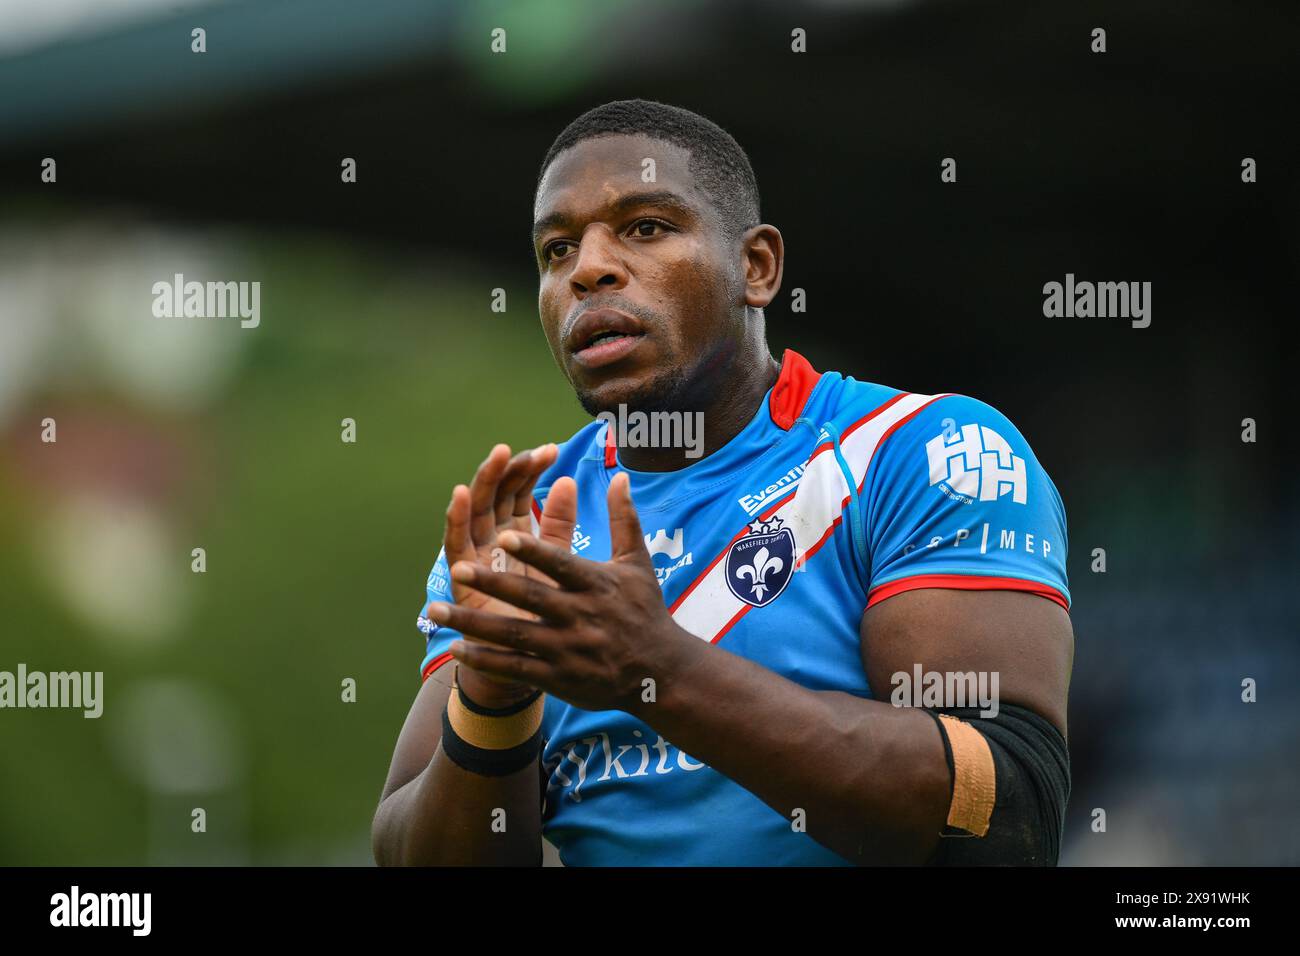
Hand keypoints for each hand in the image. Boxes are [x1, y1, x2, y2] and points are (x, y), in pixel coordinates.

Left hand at [427, 472, 697, 713]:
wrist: (660, 674)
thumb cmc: (644, 611)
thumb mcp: (636, 563)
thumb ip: (623, 519)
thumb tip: (619, 475)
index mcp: (596, 585)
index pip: (560, 565)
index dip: (533, 551)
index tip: (503, 536)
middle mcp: (579, 617)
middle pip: (530, 598)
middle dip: (493, 584)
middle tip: (458, 570)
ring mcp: (566, 650)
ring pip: (513, 635)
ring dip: (472, 624)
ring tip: (436, 609)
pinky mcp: (558, 678)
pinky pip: (516, 669)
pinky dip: (486, 661)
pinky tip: (457, 649)